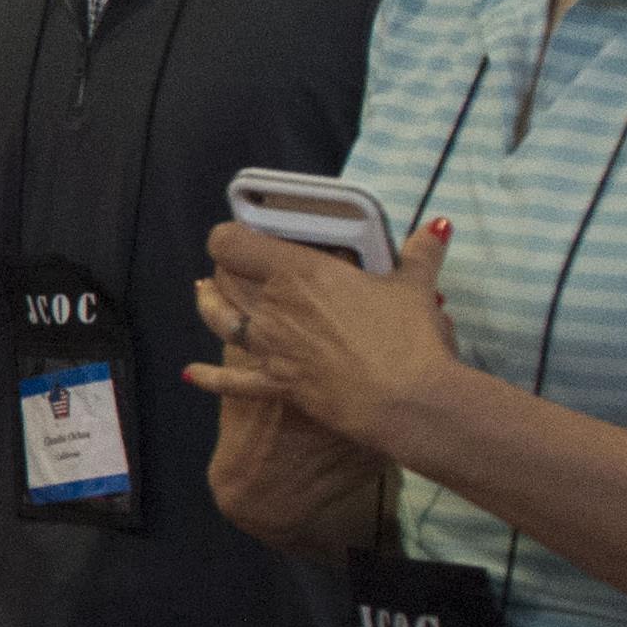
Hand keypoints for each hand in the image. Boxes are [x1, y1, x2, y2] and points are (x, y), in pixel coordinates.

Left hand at [190, 217, 463, 452]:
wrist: (404, 400)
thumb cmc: (407, 336)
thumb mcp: (416, 288)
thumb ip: (420, 253)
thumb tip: (437, 226)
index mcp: (297, 272)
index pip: (234, 243)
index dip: (232, 235)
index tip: (244, 233)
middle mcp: (271, 306)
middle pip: (226, 279)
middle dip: (228, 268)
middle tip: (241, 265)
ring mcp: (268, 347)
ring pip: (220, 320)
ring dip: (210, 306)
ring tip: (205, 294)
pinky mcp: (274, 383)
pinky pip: (231, 380)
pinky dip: (209, 377)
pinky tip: (190, 374)